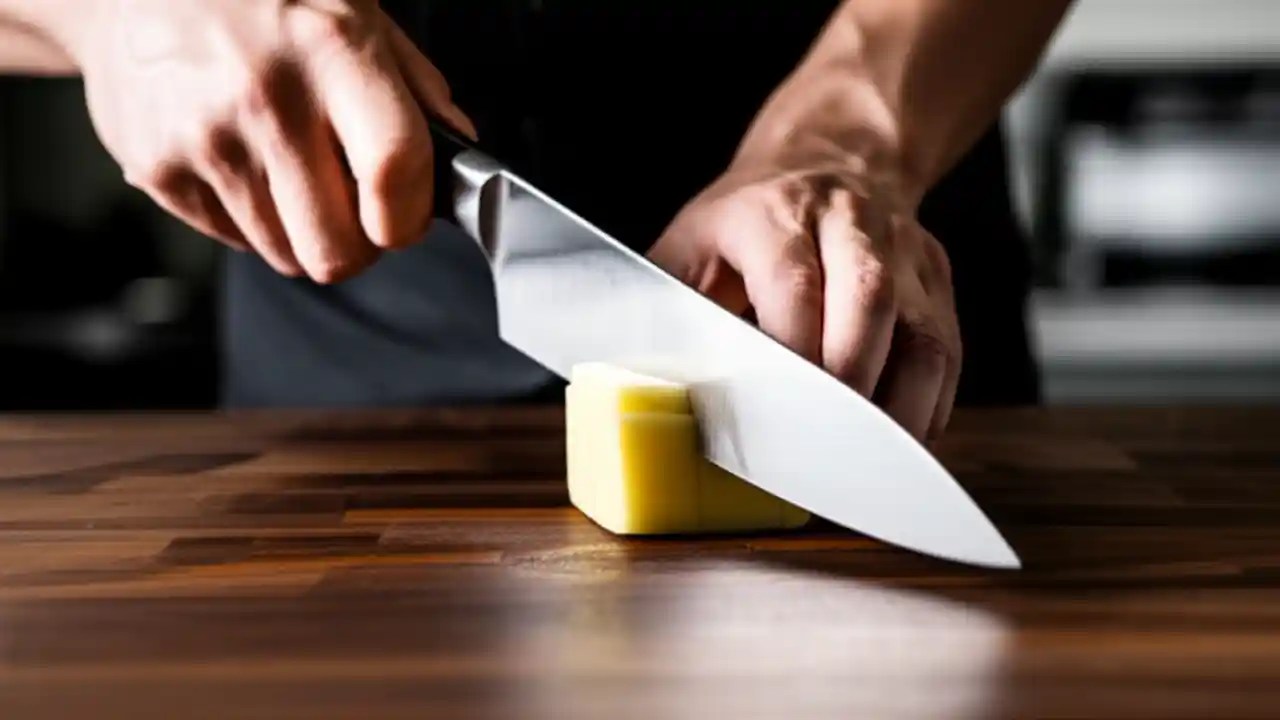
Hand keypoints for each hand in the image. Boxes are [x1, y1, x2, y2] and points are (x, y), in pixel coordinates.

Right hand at [66, 0, 474, 282]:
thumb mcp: (355, 9)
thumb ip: (414, 87)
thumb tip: (459, 152)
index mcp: (331, 50)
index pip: (394, 173)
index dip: (409, 217)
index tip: (405, 216)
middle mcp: (267, 99)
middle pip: (338, 250)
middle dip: (357, 242)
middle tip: (352, 207)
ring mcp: (205, 138)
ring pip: (287, 256)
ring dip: (301, 230)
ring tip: (288, 167)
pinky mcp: (157, 168)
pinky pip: (234, 240)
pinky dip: (249, 218)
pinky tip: (243, 160)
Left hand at [648, 156, 960, 442]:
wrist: (831, 156)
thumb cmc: (746, 220)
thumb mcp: (689, 244)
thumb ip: (665, 310)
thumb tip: (631, 386)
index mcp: (775, 214)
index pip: (794, 284)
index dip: (793, 352)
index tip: (776, 414)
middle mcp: (850, 224)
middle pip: (871, 300)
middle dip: (851, 383)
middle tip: (826, 450)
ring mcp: (904, 252)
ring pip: (924, 334)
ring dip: (899, 408)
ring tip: (868, 464)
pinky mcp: (937, 282)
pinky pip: (947, 355)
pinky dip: (927, 406)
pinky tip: (897, 441)